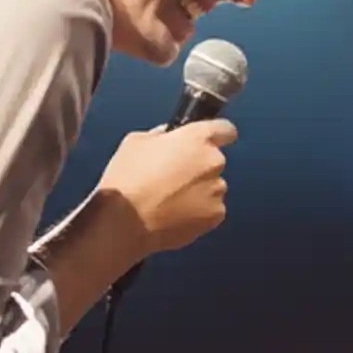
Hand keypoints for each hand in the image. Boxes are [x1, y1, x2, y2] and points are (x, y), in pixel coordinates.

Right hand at [96, 119, 236, 256]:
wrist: (126, 223)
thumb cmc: (128, 180)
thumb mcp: (136, 143)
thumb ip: (161, 135)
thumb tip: (170, 137)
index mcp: (197, 138)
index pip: (225, 129)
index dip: (217, 135)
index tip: (207, 142)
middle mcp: (213, 161)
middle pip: (213, 161)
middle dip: (198, 167)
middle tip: (172, 177)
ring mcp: (217, 190)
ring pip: (213, 186)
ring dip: (198, 190)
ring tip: (169, 201)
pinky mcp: (216, 214)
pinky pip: (211, 209)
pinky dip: (198, 212)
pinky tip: (175, 215)